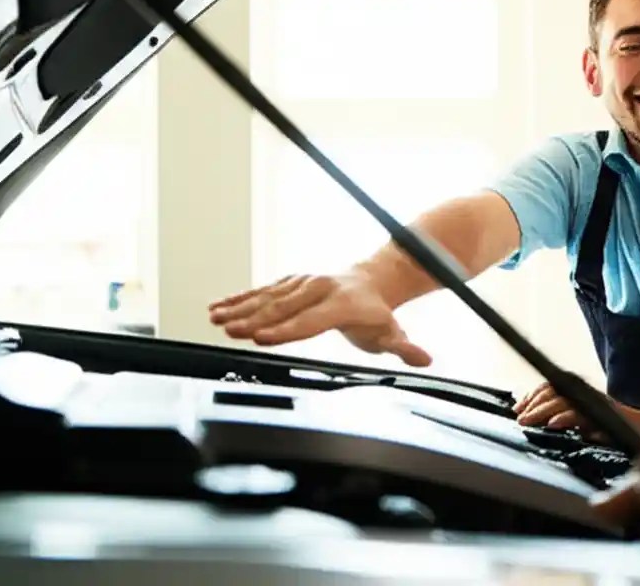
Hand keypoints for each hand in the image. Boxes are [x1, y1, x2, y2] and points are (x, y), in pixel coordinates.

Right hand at [207, 273, 432, 366]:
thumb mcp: (392, 333)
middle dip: (254, 319)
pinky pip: (261, 290)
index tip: (262, 339)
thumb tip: (424, 359)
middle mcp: (318, 289)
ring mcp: (302, 283)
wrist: (372, 279)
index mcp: (342, 304)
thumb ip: (404, 348)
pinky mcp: (289, 282)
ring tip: (215, 318)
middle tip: (230, 330)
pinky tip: (217, 307)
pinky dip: (239, 298)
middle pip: (283, 307)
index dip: (286, 330)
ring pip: (267, 296)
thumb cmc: (378, 314)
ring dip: (239, 307)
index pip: (310, 320)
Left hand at [513, 381, 639, 433]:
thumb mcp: (580, 420)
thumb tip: (534, 419)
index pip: (548, 386)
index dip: (530, 395)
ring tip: (528, 420)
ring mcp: (592, 402)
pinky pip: (579, 414)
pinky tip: (553, 424)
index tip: (517, 408)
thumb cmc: (609, 426)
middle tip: (520, 418)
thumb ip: (561, 416)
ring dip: (542, 411)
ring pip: (561, 401)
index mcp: (577, 391)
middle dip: (532, 404)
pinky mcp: (602, 415)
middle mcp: (583, 392)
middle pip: (551, 391)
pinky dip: (564, 418)